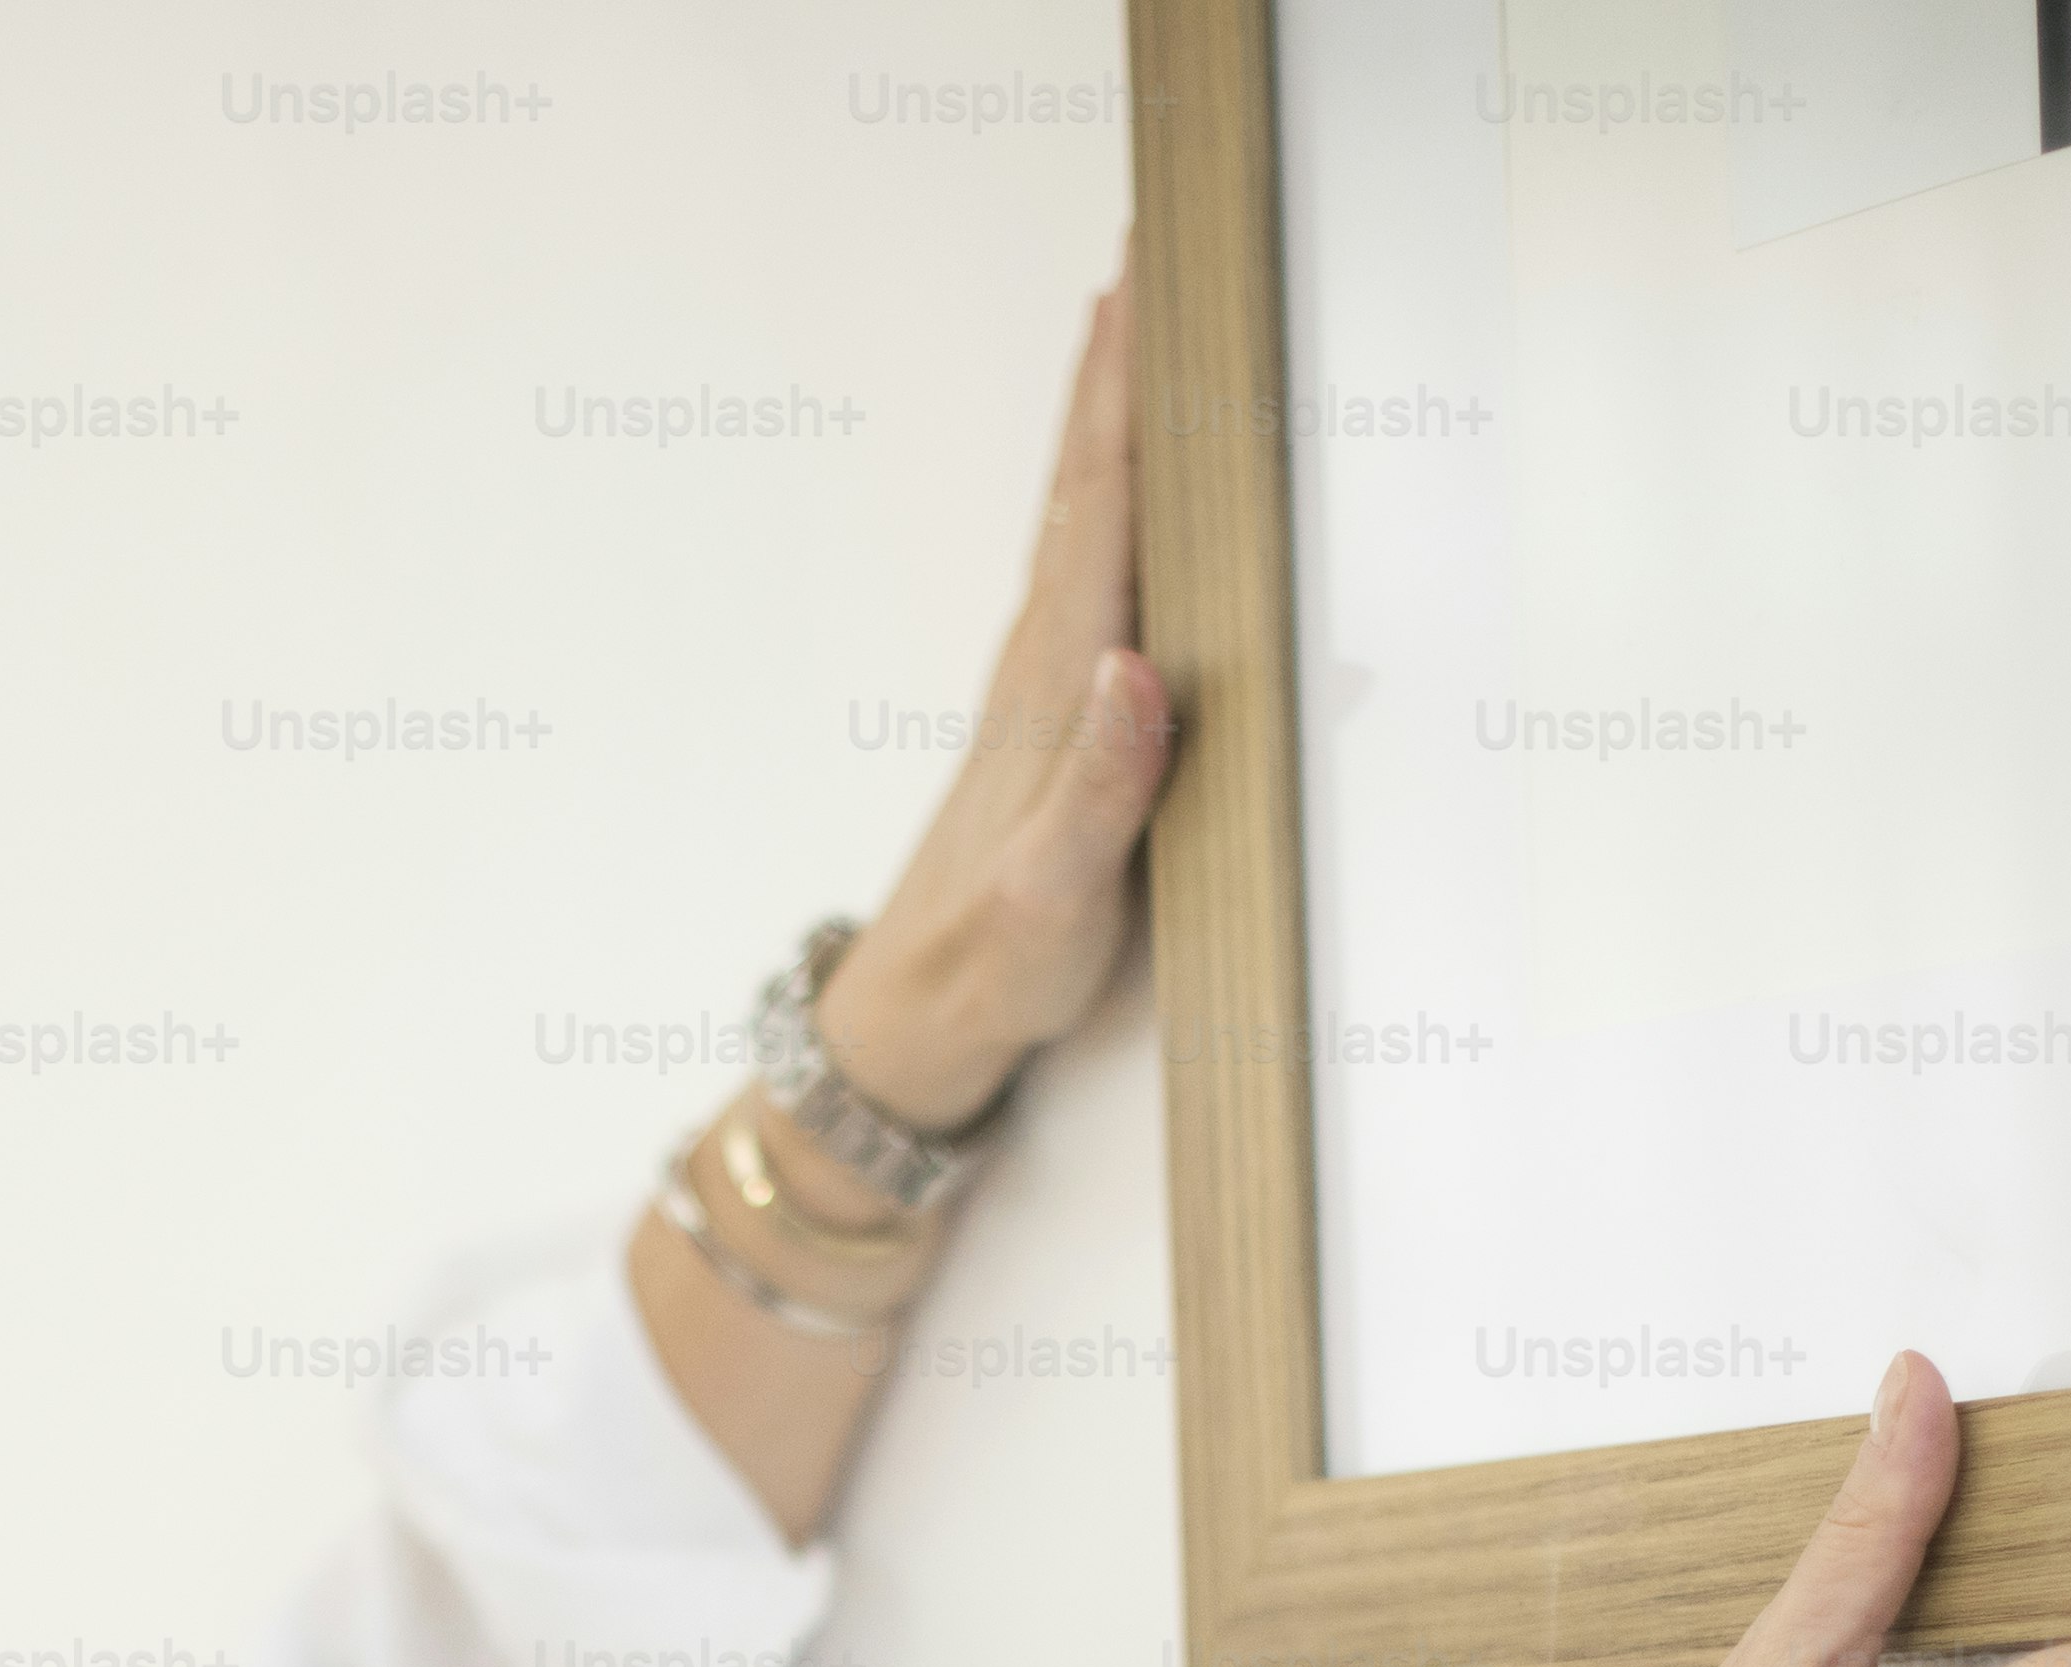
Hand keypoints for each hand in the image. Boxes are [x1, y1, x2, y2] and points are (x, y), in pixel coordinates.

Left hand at [810, 273, 1180, 1141]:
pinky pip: (1091, 568)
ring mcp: (1045, 680)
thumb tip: (1138, 666)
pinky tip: (1124, 486)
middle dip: (1117, 364)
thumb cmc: (994, 962)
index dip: (1124, 397)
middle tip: (1150, 245)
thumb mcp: (1056, 892)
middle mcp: (1046, 659)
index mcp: (1058, 683)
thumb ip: (1104, 786)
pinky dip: (1110, 497)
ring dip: (1110, 414)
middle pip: (1086, 482)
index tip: (1146, 287)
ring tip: (1135, 320)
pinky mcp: (1054, 712)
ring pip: (1083, 514)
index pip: (1100, 509)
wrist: (920, 1017)